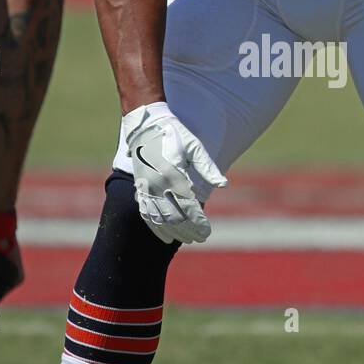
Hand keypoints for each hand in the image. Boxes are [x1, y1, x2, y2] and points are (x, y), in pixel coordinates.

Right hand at [119, 102, 226, 244]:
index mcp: (173, 174)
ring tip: (186, 240)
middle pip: (174, 216)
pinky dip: (155, 226)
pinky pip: (146, 212)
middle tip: (201, 238)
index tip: (207, 230)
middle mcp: (158, 184)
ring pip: (159, 218)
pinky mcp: (140, 187)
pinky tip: (164, 236)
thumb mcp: (194, 145)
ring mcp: (147, 186)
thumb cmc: (174, 133)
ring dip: (173, 232)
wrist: (146, 123)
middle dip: (188, 230)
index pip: (188, 206)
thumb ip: (207, 166)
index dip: (198, 221)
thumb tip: (223, 184)